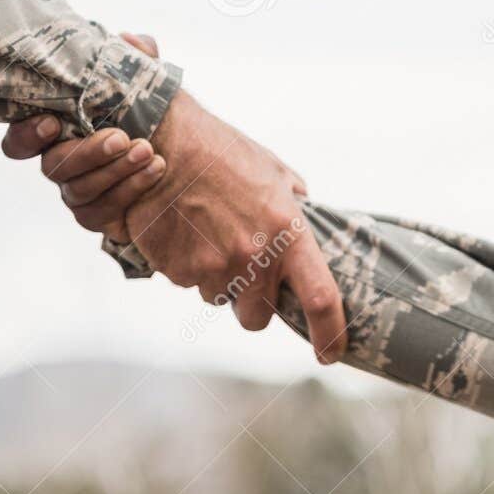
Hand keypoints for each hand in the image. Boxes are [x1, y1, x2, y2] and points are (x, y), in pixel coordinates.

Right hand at [2, 34, 348, 362]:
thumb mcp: (276, 175)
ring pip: (219, 300)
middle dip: (252, 305)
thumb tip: (309, 228)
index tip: (330, 353)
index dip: (330, 333)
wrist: (163, 139)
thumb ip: (298, 208)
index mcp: (289, 233)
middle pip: (257, 318)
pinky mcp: (176, 268)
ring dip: (218, 280)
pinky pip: (187, 283)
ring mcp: (212, 266)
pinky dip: (188, 265)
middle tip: (246, 272)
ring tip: (211, 236)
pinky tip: (186, 231)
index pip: (320, 298)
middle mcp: (253, 257)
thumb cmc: (225, 153)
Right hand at [2, 34, 168, 242]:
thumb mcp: (150, 87)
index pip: (23, 140)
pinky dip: (130, 189)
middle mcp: (64, 163)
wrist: (192, 162)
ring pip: (78, 190)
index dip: (28, 135)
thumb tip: (130, 40)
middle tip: (121, 137)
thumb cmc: (156, 119)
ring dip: (115, 169)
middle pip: (53, 165)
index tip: (54, 122)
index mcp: (62, 131)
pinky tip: (156, 170)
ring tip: (148, 151)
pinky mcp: (101, 216)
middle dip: (87, 152)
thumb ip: (137, 62)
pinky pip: (100, 212)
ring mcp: (80, 192)